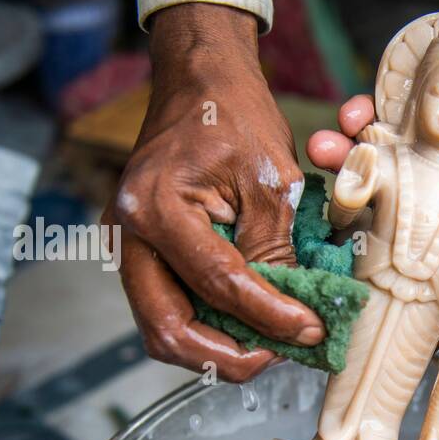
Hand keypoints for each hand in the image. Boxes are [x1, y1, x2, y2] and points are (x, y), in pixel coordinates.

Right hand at [105, 3, 324, 383]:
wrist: (199, 83)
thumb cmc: (233, 116)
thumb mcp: (270, 180)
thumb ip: (275, 251)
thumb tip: (294, 316)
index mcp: (156, 208)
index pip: (217, 284)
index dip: (267, 317)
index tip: (310, 331)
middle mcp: (128, 234)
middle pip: (168, 329)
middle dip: (226, 356)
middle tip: (279, 356)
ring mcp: (129, 247)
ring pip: (163, 329)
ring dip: (215, 350)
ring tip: (268, 346)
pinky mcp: (143, 254)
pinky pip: (170, 308)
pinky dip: (207, 328)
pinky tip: (248, 326)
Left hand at [306, 23, 438, 326]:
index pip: (432, 270)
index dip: (391, 279)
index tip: (353, 277)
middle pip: (393, 214)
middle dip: (354, 205)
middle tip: (330, 194)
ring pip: (382, 165)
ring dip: (349, 156)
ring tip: (330, 146)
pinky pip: (391, 118)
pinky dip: (367, 114)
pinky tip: (356, 109)